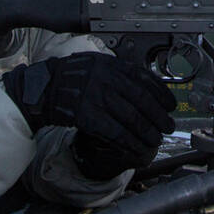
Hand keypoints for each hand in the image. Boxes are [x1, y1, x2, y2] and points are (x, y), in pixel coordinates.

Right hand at [2, 53, 175, 176]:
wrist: (41, 89)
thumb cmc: (70, 78)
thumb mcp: (95, 65)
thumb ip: (118, 72)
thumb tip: (145, 84)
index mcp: (110, 64)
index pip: (144, 78)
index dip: (161, 94)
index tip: (171, 105)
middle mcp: (105, 78)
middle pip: (141, 100)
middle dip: (158, 116)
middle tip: (169, 126)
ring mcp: (95, 96)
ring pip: (130, 118)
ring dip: (147, 132)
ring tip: (156, 140)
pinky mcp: (86, 115)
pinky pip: (114, 132)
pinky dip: (129, 142)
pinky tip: (137, 148)